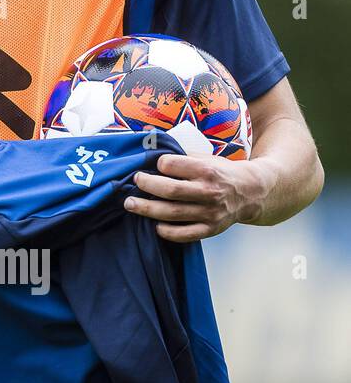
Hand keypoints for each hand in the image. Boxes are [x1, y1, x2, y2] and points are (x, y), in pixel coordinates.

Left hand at [124, 153, 273, 242]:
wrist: (252, 192)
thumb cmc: (221, 172)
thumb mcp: (206, 157)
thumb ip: (181, 155)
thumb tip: (149, 147)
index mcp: (208, 170)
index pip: (174, 165)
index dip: (160, 163)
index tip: (154, 163)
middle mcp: (210, 192)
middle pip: (171, 190)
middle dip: (147, 185)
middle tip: (134, 181)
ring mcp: (211, 213)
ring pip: (173, 213)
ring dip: (147, 209)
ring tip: (130, 204)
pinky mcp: (211, 229)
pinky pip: (185, 234)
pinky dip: (167, 232)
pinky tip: (155, 225)